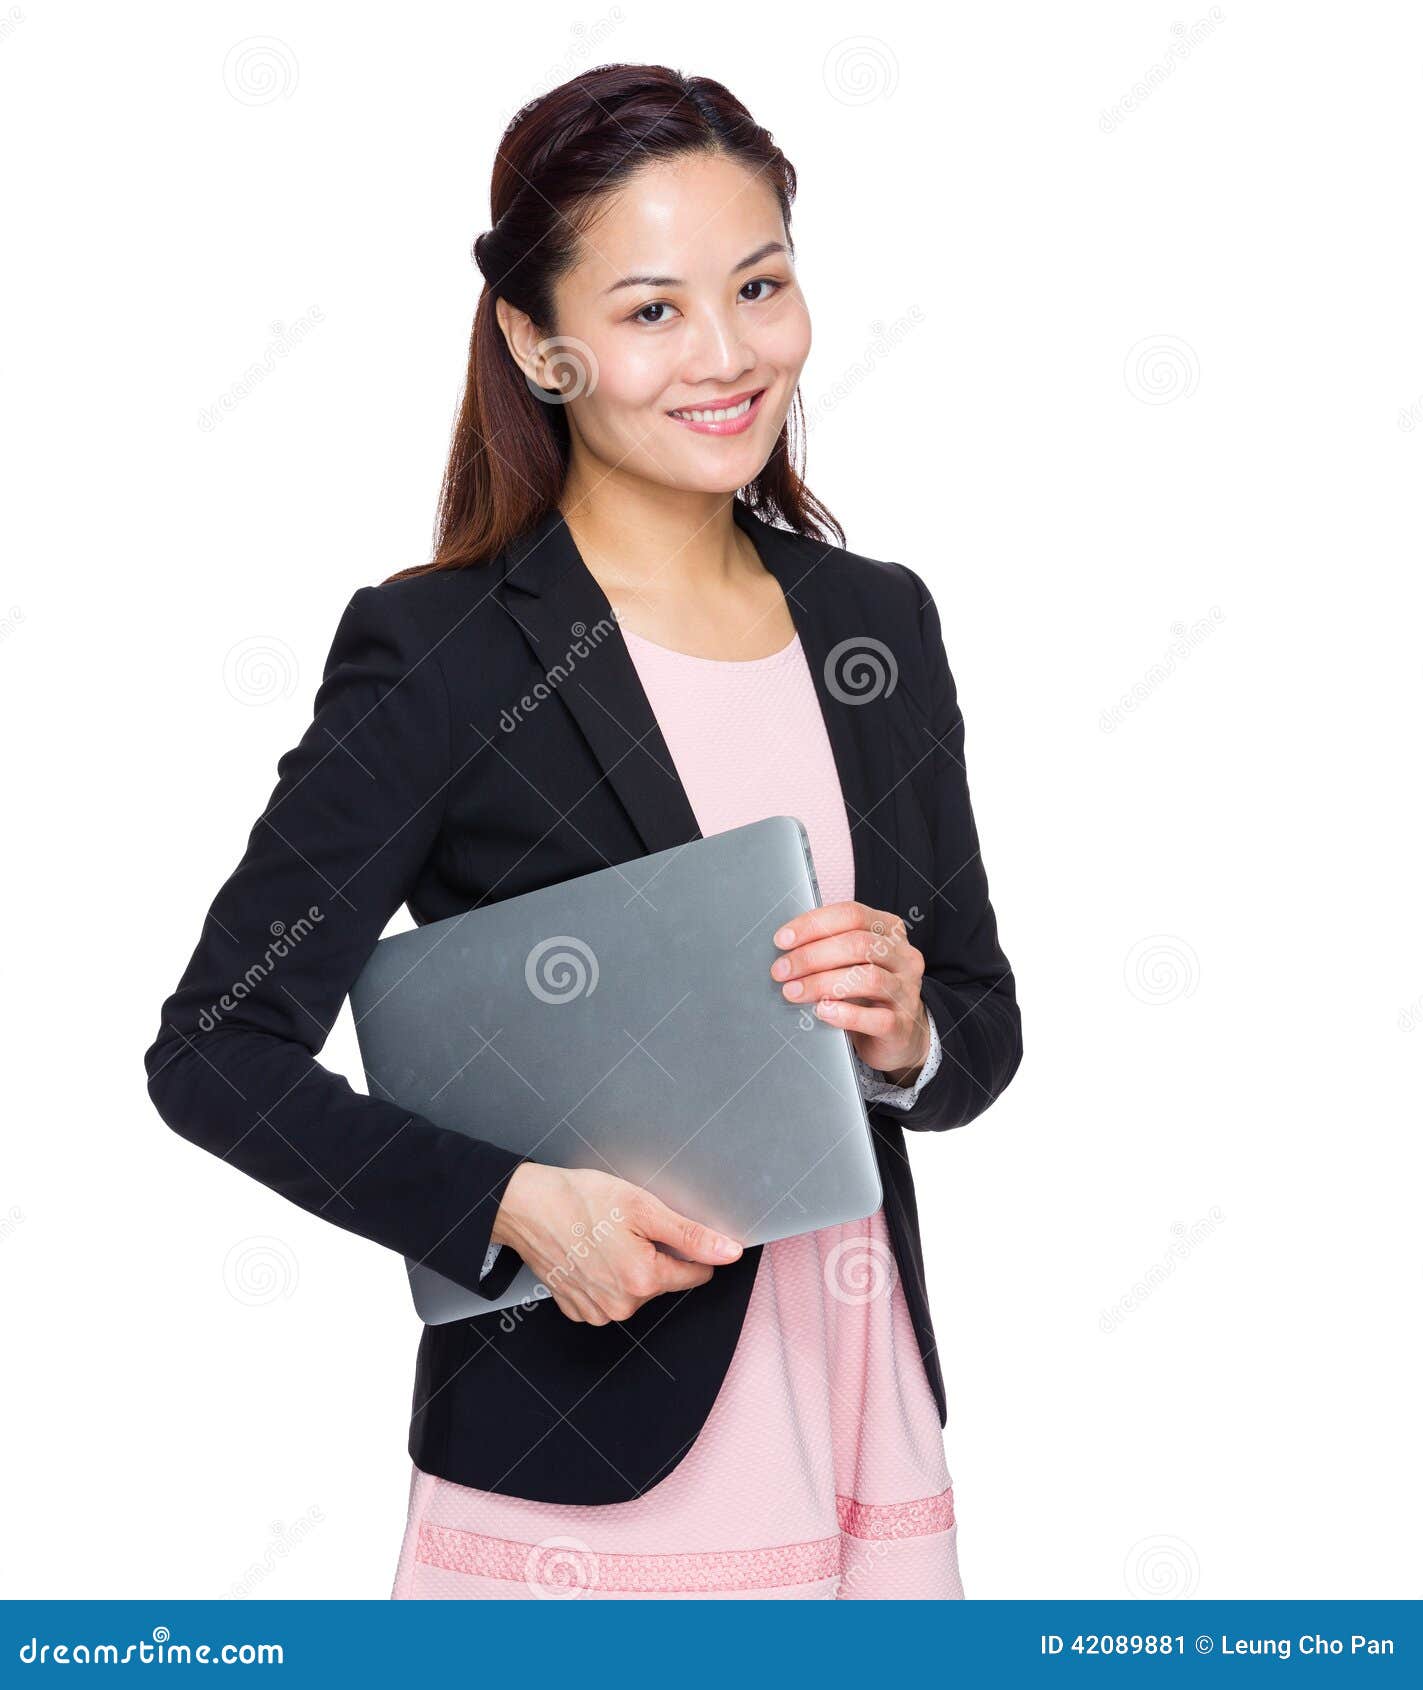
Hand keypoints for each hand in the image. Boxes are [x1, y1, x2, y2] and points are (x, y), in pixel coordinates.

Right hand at [490, 1163, 742, 1324]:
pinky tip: (590, 1252)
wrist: (525, 1207)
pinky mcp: (577, 1310)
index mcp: (643, 1281)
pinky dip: (605, 1276)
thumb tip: (730, 1252)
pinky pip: (609, 1296)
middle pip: (664, 1282)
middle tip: (627, 1227)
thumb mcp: (643, 1207)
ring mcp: (597, 1312)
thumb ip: (691, 1235)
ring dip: (629, 1266)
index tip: (667, 1228)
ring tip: (605, 1238)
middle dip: (654, 1255)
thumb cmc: (579, 1200)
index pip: (696, 1273)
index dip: (688, 1247)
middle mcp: (622, 1306)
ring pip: (636, 1290)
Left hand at [771, 900, 931, 1084]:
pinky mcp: (903, 1025)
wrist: (898, 1034)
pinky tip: (823, 1012)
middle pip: (858, 945)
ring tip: (793, 992)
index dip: (813, 924)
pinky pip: (877, 1018)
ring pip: (868, 979)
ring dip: (822, 983)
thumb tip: (785, 948)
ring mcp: (907, 991)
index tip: (782, 940)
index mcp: (889, 931)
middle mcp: (904, 957)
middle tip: (781, 970)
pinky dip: (846, 1014)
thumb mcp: (852, 962)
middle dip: (812, 956)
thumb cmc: (866, 992)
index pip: (852, 915)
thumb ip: (829, 948)